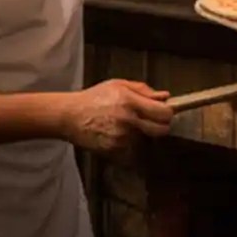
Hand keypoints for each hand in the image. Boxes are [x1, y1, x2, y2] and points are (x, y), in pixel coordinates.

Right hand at [59, 79, 173, 152]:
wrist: (69, 116)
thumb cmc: (93, 98)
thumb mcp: (118, 85)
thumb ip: (144, 90)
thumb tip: (164, 96)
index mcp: (130, 102)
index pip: (164, 113)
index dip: (167, 113)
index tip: (164, 112)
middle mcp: (128, 121)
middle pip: (161, 131)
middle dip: (160, 126)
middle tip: (151, 121)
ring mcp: (121, 138)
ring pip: (146, 141)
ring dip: (141, 135)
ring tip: (125, 126)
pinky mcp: (114, 151)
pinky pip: (132, 151)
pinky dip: (130, 146)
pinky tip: (118, 135)